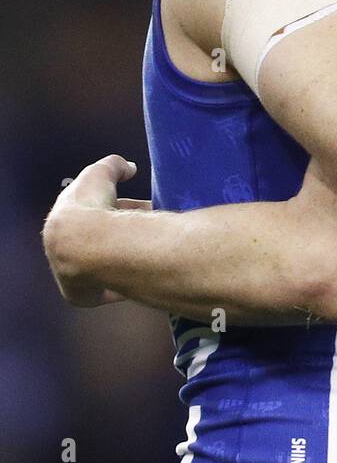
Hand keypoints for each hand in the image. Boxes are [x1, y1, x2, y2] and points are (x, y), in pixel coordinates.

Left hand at [42, 155, 148, 306]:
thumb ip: (115, 166)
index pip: (90, 215)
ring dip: (122, 260)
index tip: (138, 206)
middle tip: (149, 227)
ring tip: (149, 252)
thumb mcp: (102, 174)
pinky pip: (103, 293)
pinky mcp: (81, 297)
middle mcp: (62, 250)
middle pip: (97, 242)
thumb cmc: (91, 207)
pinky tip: (136, 280)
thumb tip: (130, 168)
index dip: (116, 208)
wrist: (86, 244)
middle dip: (121, 234)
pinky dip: (119, 287)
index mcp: (62, 222)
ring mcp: (70, 276)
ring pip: (100, 266)